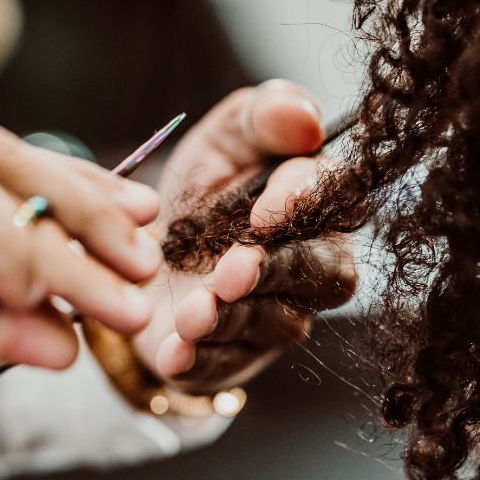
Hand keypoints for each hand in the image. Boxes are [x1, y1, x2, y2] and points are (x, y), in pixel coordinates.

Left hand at [134, 81, 356, 391]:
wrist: (140, 252)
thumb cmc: (200, 192)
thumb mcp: (222, 139)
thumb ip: (263, 115)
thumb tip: (306, 118)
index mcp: (320, 203)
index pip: (339, 199)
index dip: (306, 203)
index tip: (264, 210)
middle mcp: (314, 264)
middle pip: (323, 274)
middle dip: (275, 272)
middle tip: (231, 270)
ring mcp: (278, 316)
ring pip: (276, 323)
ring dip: (233, 318)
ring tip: (190, 312)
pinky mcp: (236, 356)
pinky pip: (228, 364)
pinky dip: (200, 360)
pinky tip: (175, 352)